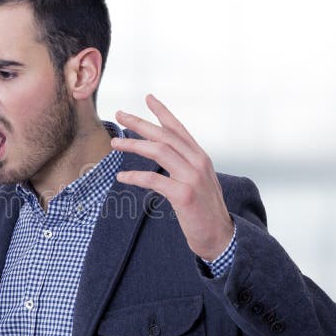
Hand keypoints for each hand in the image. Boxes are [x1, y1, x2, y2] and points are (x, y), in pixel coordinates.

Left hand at [111, 94, 233, 260]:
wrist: (221, 237)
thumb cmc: (204, 211)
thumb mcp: (198, 181)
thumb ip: (185, 165)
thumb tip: (165, 154)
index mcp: (200, 157)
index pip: (179, 128)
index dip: (163, 112)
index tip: (148, 98)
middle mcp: (198, 162)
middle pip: (165, 135)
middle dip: (140, 123)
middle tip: (120, 114)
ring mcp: (192, 178)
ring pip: (159, 152)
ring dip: (134, 145)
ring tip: (115, 143)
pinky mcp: (184, 195)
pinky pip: (154, 180)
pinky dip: (135, 176)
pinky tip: (121, 176)